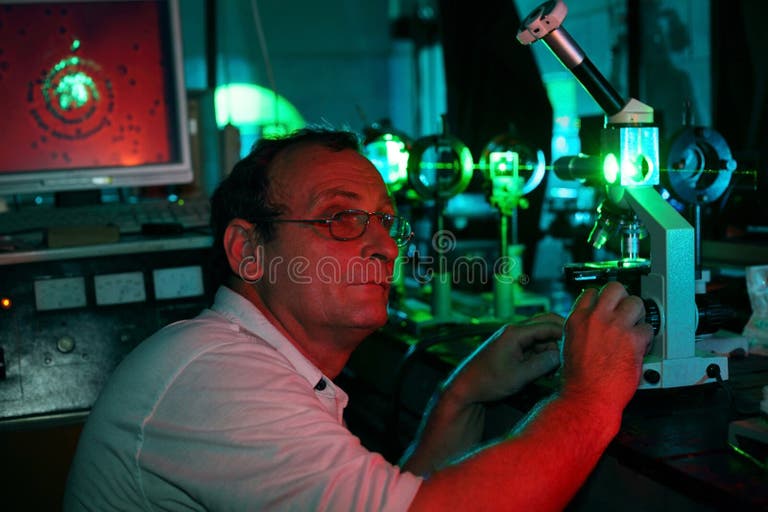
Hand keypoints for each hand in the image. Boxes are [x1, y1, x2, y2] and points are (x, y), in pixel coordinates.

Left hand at [444, 313, 563, 405]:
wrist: (466, 388)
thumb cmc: (488, 382)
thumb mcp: (519, 376)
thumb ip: (543, 364)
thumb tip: (562, 356)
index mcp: (515, 333)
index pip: (548, 325)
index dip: (565, 333)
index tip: (580, 345)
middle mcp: (514, 331)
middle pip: (546, 325)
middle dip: (561, 337)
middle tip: (574, 352)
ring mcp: (513, 339)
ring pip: (542, 337)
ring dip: (553, 349)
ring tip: (560, 368)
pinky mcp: (513, 348)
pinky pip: (534, 346)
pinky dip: (544, 355)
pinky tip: (549, 370)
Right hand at [561, 281, 652, 410]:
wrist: (587, 397)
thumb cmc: (577, 380)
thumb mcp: (569, 345)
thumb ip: (582, 329)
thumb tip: (593, 324)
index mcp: (577, 319)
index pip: (592, 292)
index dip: (603, 299)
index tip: (609, 306)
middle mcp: (596, 318)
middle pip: (615, 288)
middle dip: (623, 299)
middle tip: (626, 312)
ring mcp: (615, 327)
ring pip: (636, 303)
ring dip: (638, 315)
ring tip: (636, 328)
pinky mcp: (633, 340)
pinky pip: (649, 328)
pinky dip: (648, 337)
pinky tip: (642, 346)